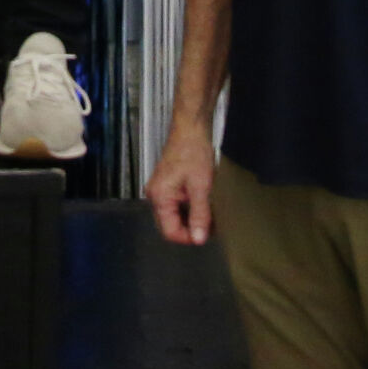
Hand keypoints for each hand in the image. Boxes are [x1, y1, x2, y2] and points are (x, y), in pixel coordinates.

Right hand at [146, 126, 216, 246]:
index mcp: (159, 196)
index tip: (207, 235)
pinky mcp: (167, 184)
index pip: (169, 231)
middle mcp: (155, 195)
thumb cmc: (194, 153)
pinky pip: (176, 205)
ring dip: (192, 219)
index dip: (188, 238)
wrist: (191, 128)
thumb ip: (199, 214)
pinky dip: (190, 209)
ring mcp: (160, 189)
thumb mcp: (200, 186)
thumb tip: (199, 240)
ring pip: (174, 216)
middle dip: (191, 229)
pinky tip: (204, 205)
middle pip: (170, 225)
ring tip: (211, 216)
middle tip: (211, 227)